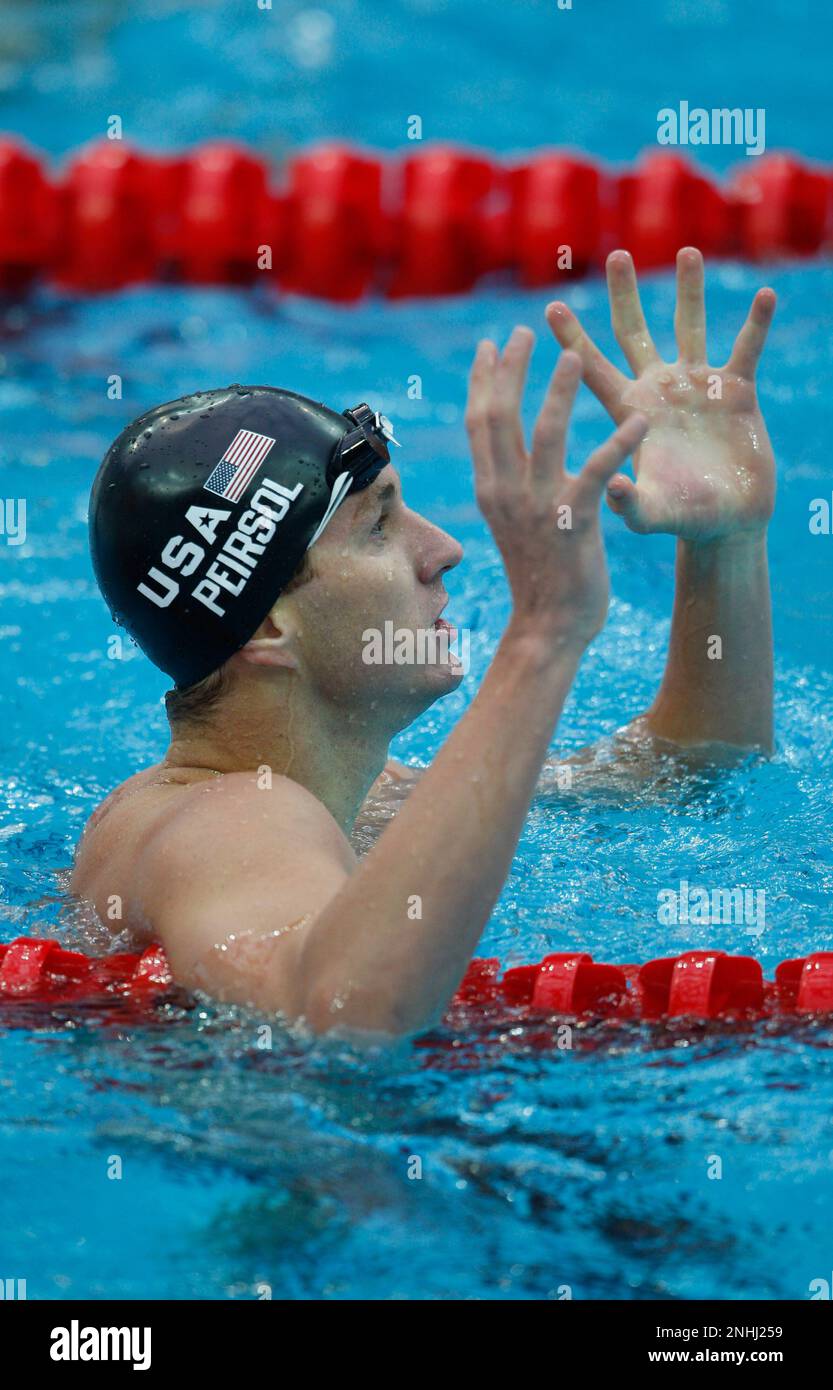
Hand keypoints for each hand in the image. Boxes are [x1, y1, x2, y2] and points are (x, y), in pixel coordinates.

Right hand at [465, 328, 647, 646]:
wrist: (548, 626)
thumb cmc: (539, 576)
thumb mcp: (513, 524)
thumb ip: (509, 487)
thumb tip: (507, 456)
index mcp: (490, 490)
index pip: (479, 423)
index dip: (484, 380)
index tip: (492, 344)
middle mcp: (505, 493)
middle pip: (500, 417)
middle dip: (512, 370)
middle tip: (528, 333)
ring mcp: (537, 507)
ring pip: (542, 434)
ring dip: (557, 390)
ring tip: (572, 355)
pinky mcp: (573, 522)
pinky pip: (597, 472)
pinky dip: (618, 444)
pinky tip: (638, 420)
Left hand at [545, 248, 775, 541]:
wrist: (728, 522)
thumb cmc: (683, 519)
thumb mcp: (653, 512)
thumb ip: (631, 503)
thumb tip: (611, 488)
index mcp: (630, 411)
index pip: (592, 369)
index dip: (572, 340)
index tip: (549, 306)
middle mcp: (659, 390)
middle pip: (635, 333)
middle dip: (625, 295)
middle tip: (616, 254)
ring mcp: (698, 386)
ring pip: (689, 326)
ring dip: (689, 290)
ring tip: (686, 251)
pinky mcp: (737, 391)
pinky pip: (747, 348)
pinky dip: (755, 323)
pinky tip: (765, 296)